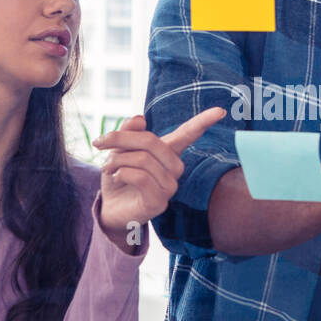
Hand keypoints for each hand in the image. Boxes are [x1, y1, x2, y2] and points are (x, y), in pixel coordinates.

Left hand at [93, 106, 225, 246]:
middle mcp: (174, 168)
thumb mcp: (118, 150)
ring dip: (117, 160)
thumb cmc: (117, 177)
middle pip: (151, 142)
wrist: (109, 209)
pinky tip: (116, 176)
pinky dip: (123, 173)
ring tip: (107, 167)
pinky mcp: (159, 202)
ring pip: (143, 159)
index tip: (221, 111)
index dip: (203, 122)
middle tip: (100, 143)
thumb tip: (139, 118)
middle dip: (121, 139)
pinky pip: (141, 177)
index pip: (188, 134)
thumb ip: (128, 133)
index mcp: (168, 152)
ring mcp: (169, 186)